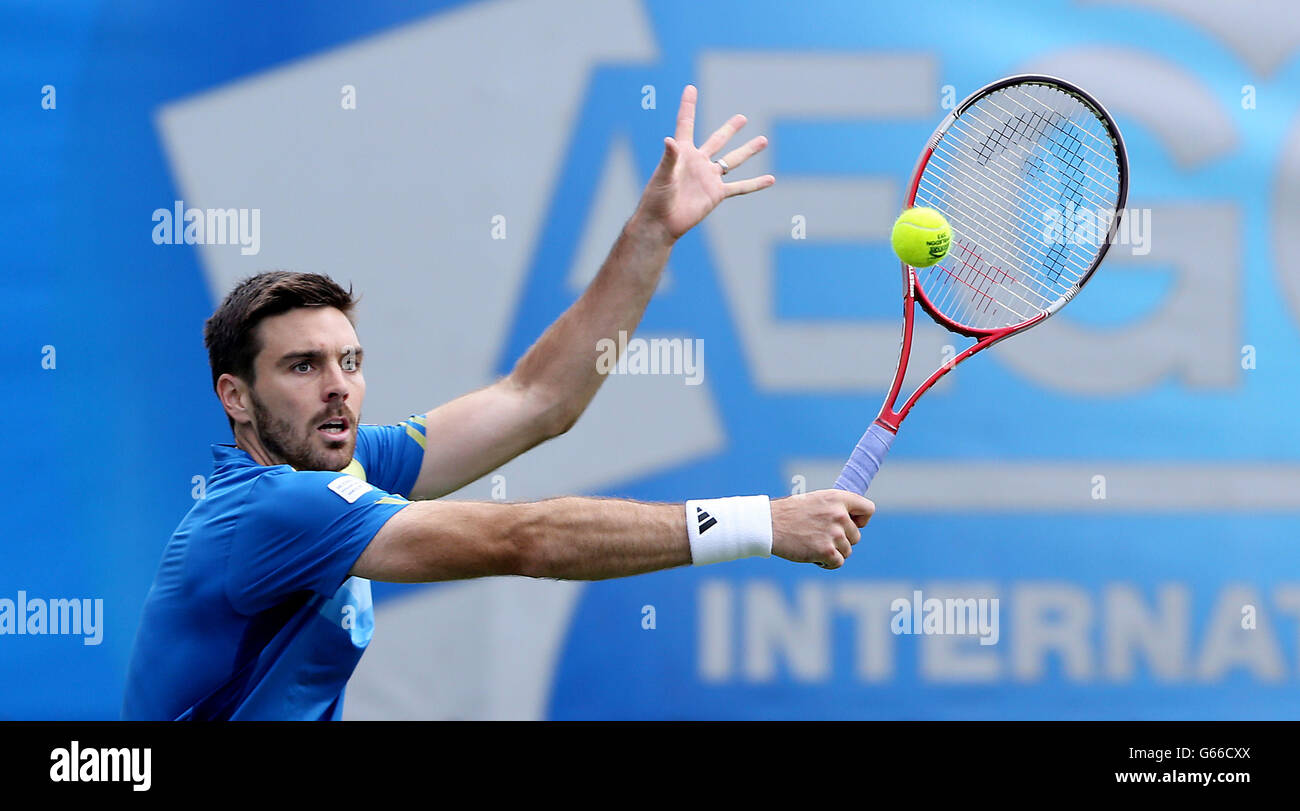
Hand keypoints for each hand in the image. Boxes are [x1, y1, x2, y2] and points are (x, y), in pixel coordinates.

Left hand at [631, 85, 774, 244]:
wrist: (662, 223)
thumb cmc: (656, 198)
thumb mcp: (662, 176)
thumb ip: (669, 158)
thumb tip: (669, 140)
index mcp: (683, 153)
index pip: (686, 124)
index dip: (688, 106)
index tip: (691, 88)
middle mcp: (698, 162)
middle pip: (717, 140)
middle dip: (730, 129)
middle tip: (742, 118)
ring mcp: (709, 178)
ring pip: (733, 161)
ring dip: (748, 151)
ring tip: (763, 140)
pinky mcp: (716, 194)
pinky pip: (740, 187)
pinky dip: (755, 183)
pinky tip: (770, 179)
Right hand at [770, 490, 874, 568]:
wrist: (769, 525)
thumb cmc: (789, 513)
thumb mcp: (816, 501)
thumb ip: (836, 508)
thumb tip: (853, 522)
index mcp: (837, 498)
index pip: (868, 509)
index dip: (861, 520)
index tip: (851, 524)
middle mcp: (839, 514)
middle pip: (856, 536)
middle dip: (841, 540)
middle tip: (819, 536)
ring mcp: (834, 534)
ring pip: (847, 551)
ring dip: (832, 552)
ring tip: (812, 544)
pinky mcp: (827, 551)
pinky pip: (838, 562)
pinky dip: (826, 563)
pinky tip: (812, 555)